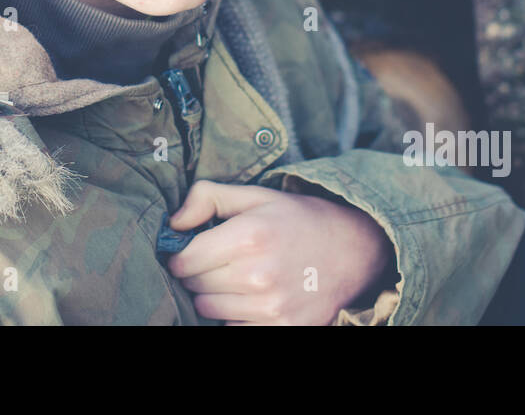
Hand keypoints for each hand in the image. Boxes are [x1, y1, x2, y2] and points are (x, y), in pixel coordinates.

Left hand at [165, 179, 392, 324]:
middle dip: (197, 273)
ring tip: (233, 277)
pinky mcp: (283, 329)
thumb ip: (207, 198)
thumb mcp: (256, 195)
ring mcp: (272, 308)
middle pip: (195, 285)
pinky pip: (233, 327)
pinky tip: (250, 297)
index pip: (185, 260)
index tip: (189, 251)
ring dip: (212, 295)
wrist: (353, 250)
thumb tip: (172, 223)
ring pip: (208, 310)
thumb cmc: (297, 219)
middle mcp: (259, 275)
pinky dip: (234, 314)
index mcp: (250, 236)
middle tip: (215, 261)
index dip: (180, 256)